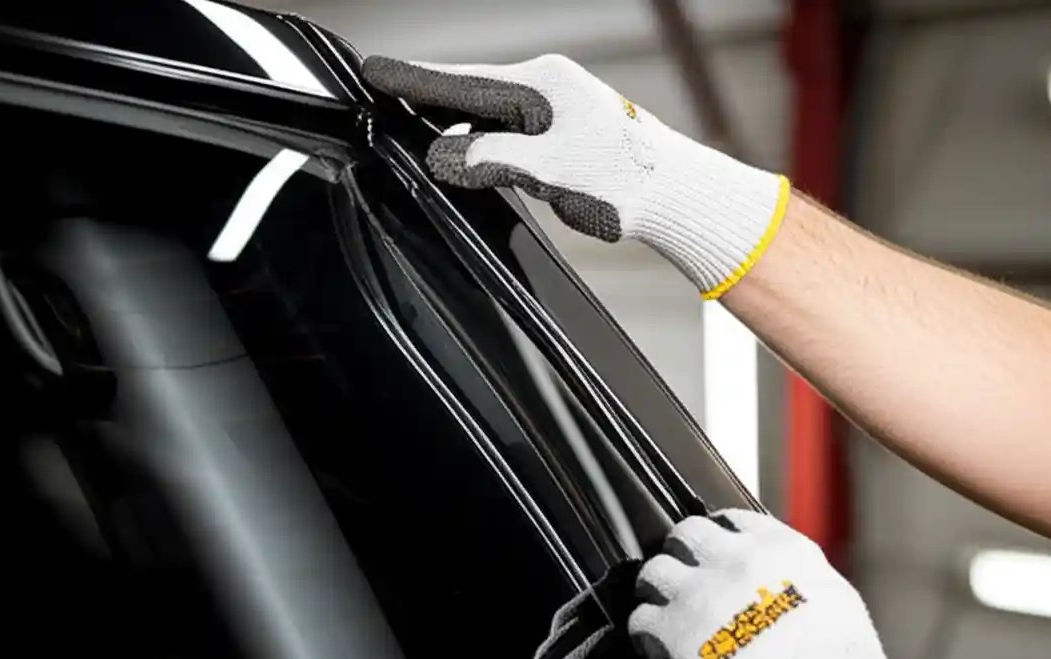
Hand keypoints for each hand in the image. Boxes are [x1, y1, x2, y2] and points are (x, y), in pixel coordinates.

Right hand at [361, 54, 789, 299]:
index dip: (413, 80)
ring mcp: (558, 109)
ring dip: (455, 120)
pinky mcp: (565, 132)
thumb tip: (443, 154)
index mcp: (541, 84)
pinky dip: (483, 138)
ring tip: (412, 118)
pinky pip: (508, 129)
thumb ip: (493, 159)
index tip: (373, 70)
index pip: (461, 81)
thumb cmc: (626, 180)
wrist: (676, 196)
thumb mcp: (550, 170)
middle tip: (381, 92)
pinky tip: (469, 149)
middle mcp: (548, 87)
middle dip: (426, 95)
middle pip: (470, 91)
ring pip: (489, 112)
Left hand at [630, 509, 922, 658]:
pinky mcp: (672, 633)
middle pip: (688, 534)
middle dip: (682, 551)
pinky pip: (641, 619)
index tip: (716, 543)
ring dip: (657, 588)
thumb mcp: (838, 604)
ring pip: (656, 572)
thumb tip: (793, 589)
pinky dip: (646, 632)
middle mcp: (734, 562)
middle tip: (682, 569)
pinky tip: (657, 645)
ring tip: (661, 604)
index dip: (721, 532)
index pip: (736, 521)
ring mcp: (698, 594)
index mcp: (780, 551)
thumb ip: (805, 582)